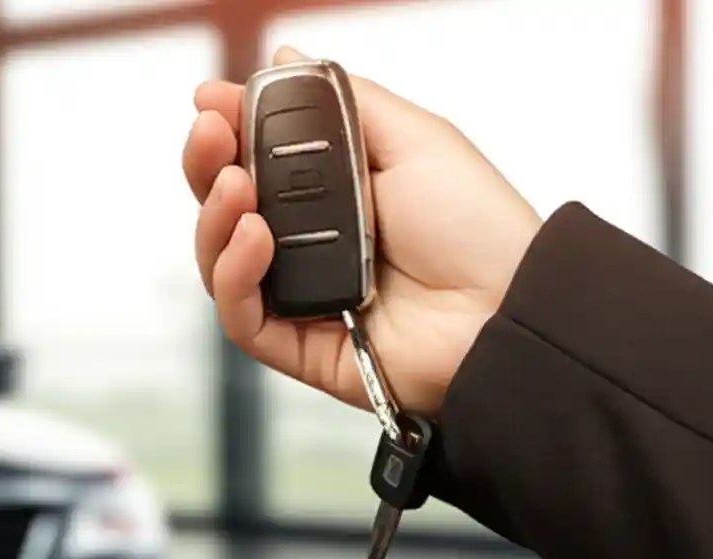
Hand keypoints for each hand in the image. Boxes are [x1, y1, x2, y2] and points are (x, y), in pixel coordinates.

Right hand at [183, 47, 542, 417]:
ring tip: (237, 188)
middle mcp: (308, 244)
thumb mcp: (413, 139)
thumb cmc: (477, 227)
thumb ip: (342, 100)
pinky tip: (256, 238)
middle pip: (225, 209)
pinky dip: (234, 274)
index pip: (253, 160)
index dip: (225, 131)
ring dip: (215, 219)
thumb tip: (286, 58)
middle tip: (209, 136)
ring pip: (220, 261)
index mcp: (332, 194)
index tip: (210, 103)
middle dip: (206, 167)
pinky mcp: (297, 345)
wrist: (506, 307)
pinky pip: (240, 315)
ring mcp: (300, 295)